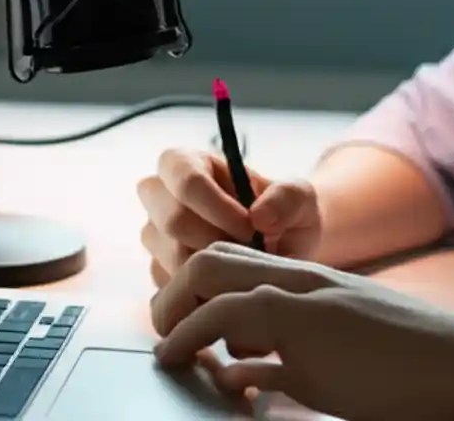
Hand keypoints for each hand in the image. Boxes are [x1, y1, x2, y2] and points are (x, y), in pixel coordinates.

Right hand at [137, 148, 320, 286]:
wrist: (283, 245)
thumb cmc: (284, 213)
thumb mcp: (299, 197)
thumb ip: (287, 198)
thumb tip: (259, 217)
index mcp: (183, 163)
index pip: (184, 178)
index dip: (218, 206)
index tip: (251, 227)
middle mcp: (158, 196)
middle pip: (173, 221)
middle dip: (218, 240)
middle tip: (252, 249)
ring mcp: (154, 235)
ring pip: (174, 258)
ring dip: (216, 267)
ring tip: (246, 263)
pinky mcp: (158, 271)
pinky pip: (176, 287)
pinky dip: (208, 289)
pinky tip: (232, 281)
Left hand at [150, 242, 453, 420]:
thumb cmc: (405, 352)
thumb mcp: (340, 333)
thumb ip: (289, 343)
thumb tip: (238, 369)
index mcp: (306, 274)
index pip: (225, 254)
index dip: (187, 281)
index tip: (173, 314)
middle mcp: (301, 285)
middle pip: (207, 264)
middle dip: (169, 296)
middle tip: (161, 330)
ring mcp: (308, 318)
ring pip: (218, 301)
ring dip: (179, 329)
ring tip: (169, 356)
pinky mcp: (317, 359)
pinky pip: (249, 358)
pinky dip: (220, 371)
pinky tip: (219, 387)